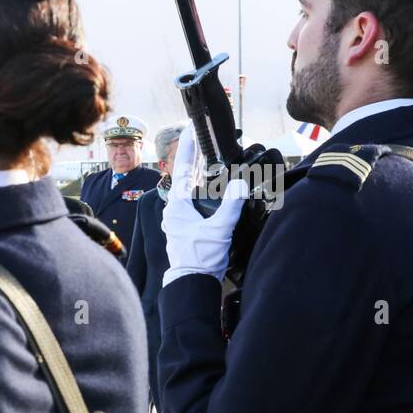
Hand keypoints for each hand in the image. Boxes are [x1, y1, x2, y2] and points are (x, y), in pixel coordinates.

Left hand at [161, 124, 247, 285]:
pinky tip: (214, 189)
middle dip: (196, 158)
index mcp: (177, 206)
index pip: (183, 169)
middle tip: (204, 138)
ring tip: (211, 158)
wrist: (191, 282)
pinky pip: (192, 201)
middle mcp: (174, 209)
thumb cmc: (200, 258)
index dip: (188, 148)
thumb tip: (239, 183)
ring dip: (200, 174)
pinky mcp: (185, 226)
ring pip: (189, 189)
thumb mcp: (219, 230)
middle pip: (186, 176)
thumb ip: (230, 206)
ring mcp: (178, 218)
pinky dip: (203, 191)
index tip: (191, 129)